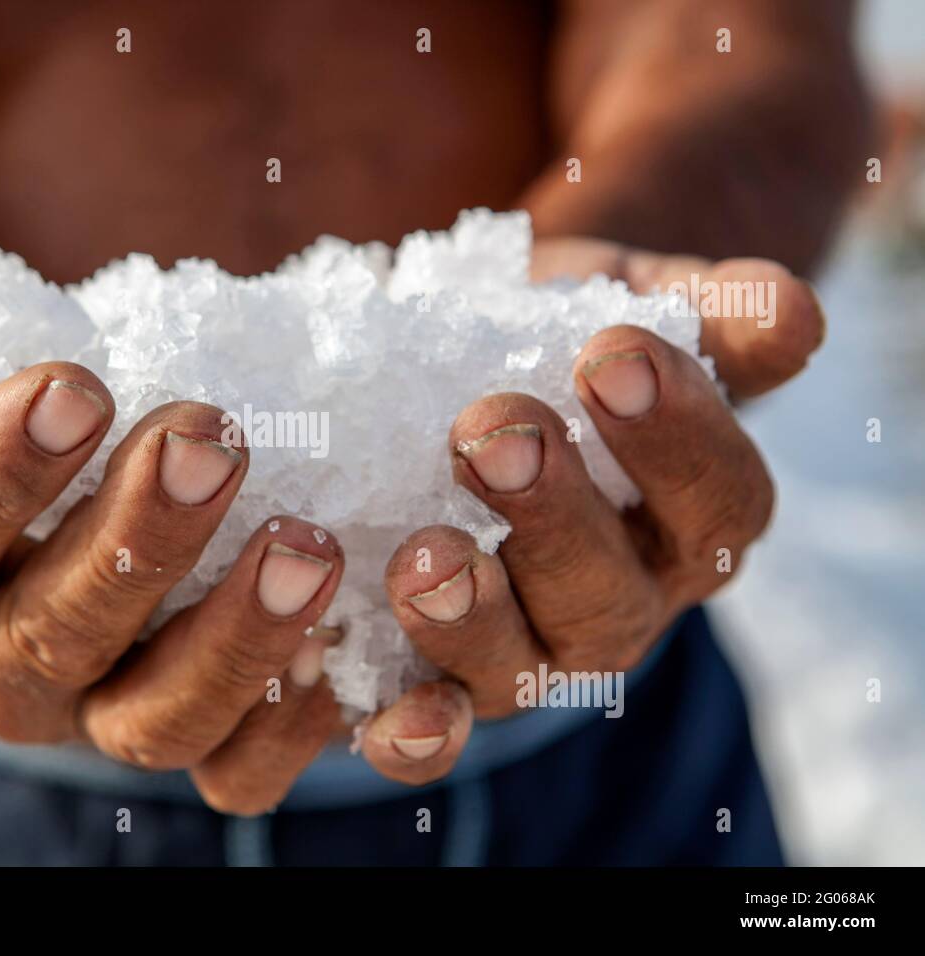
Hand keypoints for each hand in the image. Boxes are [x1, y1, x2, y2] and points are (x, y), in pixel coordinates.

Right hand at [0, 299, 344, 814]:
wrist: (9, 546)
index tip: (78, 388)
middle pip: (56, 635)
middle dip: (139, 540)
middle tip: (208, 443)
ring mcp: (89, 724)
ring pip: (156, 722)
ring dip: (236, 638)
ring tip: (307, 546)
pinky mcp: (178, 748)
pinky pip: (236, 772)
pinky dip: (289, 718)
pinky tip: (337, 635)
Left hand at [354, 238, 824, 783]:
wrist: (469, 364)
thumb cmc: (564, 338)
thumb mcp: (635, 307)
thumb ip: (712, 314)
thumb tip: (789, 310)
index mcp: (688, 527)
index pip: (716, 502)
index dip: (676, 437)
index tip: (610, 353)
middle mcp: (616, 608)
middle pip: (606, 598)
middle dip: (551, 518)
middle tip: (492, 433)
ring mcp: (525, 655)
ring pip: (516, 672)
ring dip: (470, 618)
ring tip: (424, 553)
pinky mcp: (436, 678)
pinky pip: (430, 737)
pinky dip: (412, 734)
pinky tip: (384, 715)